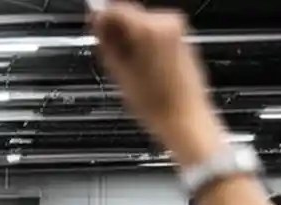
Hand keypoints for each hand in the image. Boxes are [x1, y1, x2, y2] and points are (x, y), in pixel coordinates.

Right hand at [90, 2, 225, 164]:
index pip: (114, 8)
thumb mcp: (119, 72)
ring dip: (131, 39)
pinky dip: (145, 44)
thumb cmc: (157, 103)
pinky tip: (143, 67)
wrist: (186, 118)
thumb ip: (106, 41)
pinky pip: (154, 32)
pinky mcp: (182, 38)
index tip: (95, 30)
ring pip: (141, 23)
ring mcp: (177, 29)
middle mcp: (167, 22)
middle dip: (118, 31)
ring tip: (129, 67)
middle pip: (129, 14)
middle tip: (111, 55)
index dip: (101, 19)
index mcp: (149, 28)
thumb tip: (98, 21)